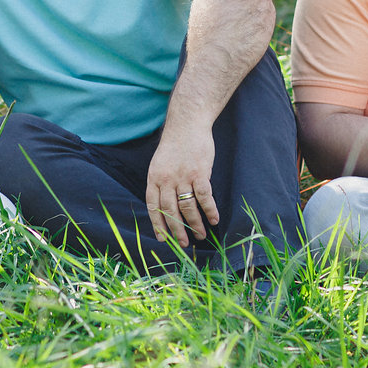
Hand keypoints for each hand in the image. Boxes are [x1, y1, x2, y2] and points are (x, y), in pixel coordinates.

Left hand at [144, 124, 218, 247]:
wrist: (187, 124)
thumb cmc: (175, 145)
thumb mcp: (160, 164)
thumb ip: (161, 183)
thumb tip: (166, 207)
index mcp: (154, 178)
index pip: (153, 206)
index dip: (158, 224)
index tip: (163, 239)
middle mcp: (166, 180)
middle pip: (170, 211)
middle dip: (177, 230)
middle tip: (184, 243)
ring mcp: (183, 177)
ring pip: (188, 207)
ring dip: (195, 224)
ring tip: (201, 235)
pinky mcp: (200, 173)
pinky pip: (204, 197)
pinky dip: (210, 210)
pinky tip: (214, 219)